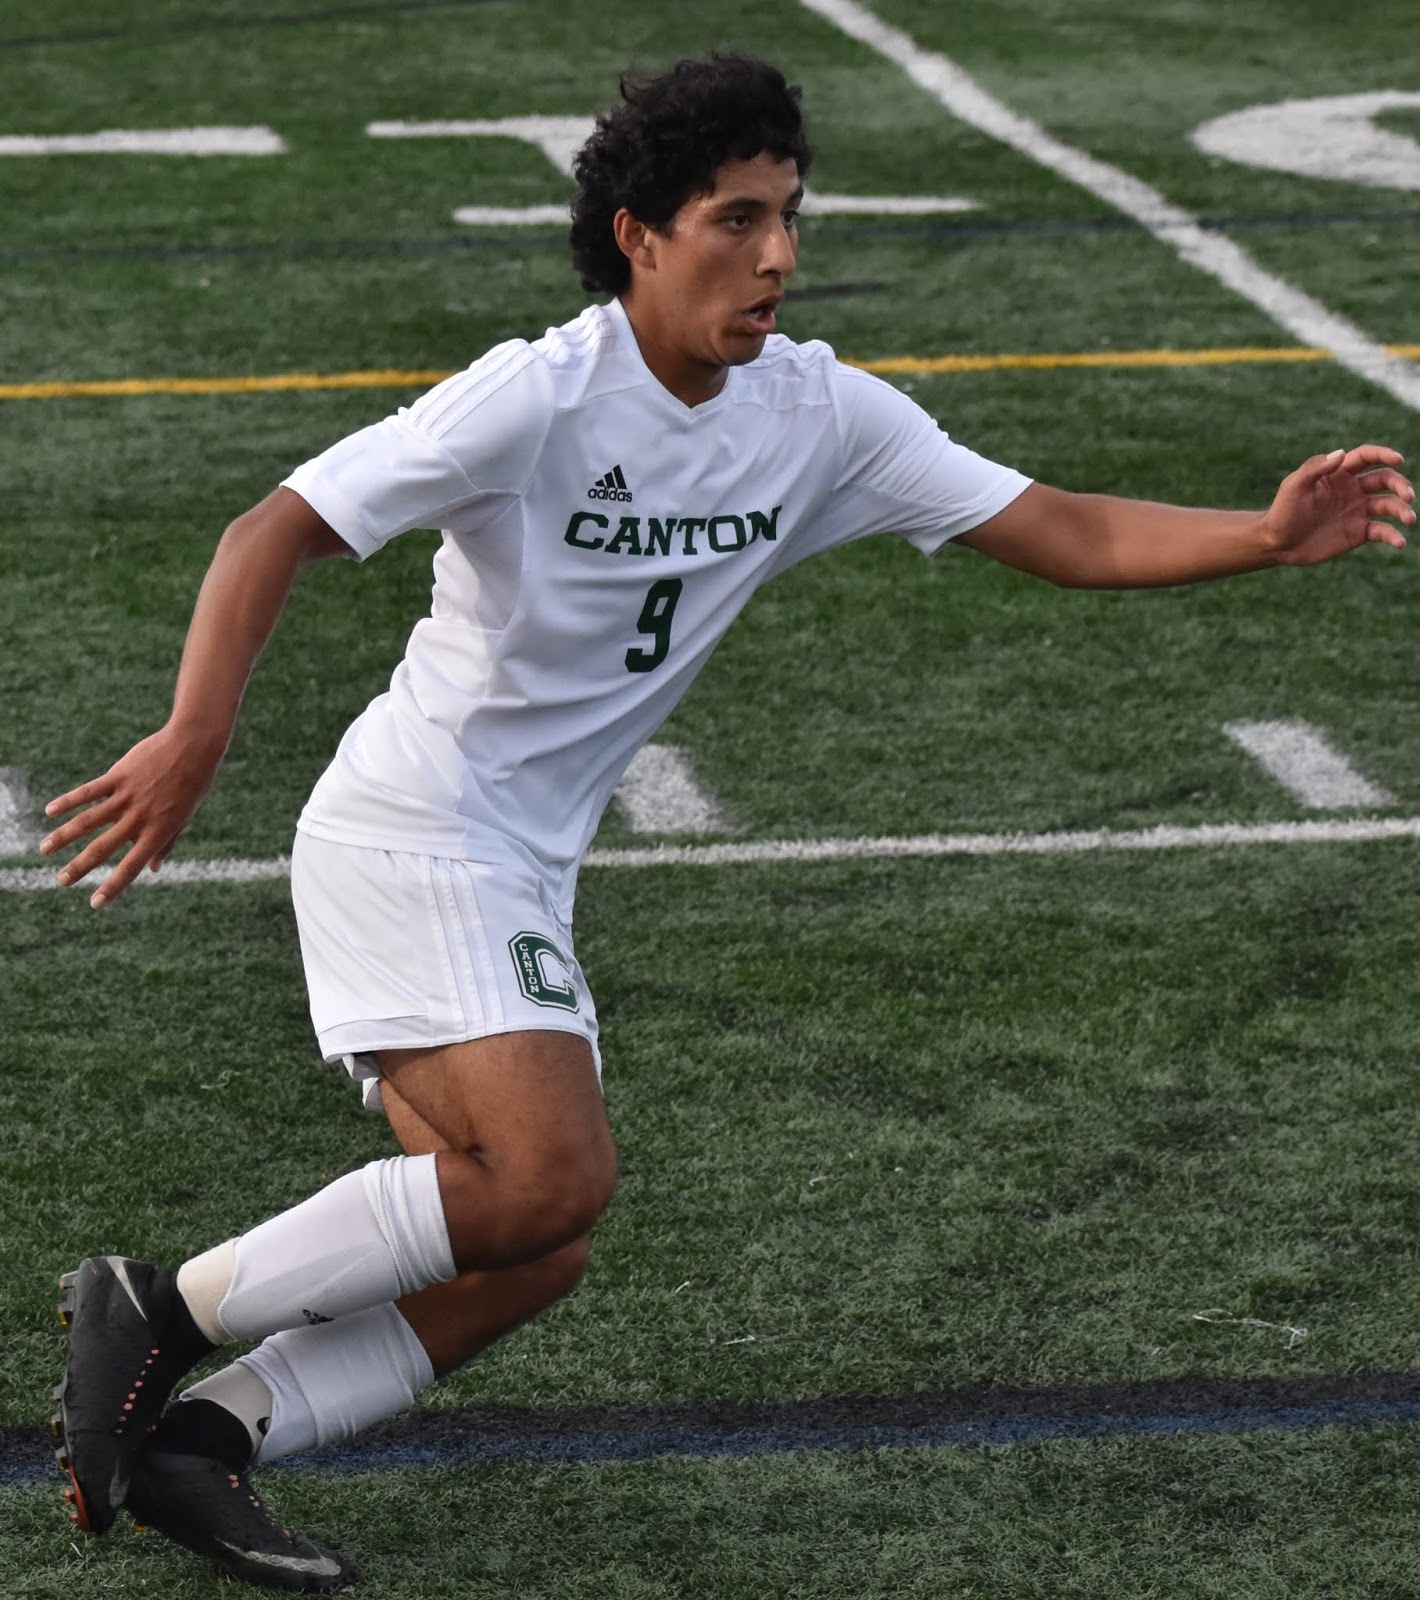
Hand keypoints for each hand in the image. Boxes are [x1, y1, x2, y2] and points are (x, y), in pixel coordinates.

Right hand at [40, 725, 223, 907]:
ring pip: (88, 821)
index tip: (95, 904)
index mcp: (158, 832)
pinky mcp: (119, 776)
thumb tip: (153, 869)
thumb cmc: (192, 783)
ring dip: (63, 837)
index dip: (113, 887)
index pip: (131, 867)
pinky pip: (88, 792)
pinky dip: (67, 802)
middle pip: (103, 848)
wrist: (194, 746)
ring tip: (44, 850)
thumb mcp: (184, 817)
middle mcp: (140, 818)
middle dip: (80, 867)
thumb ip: (166, 843)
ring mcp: (127, 797)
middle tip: (60, 881)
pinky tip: (50, 811)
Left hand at [1265, 444, 1413, 566]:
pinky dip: (1393, 535)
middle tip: (1408, 496)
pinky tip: (1399, 542)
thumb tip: (1341, 453)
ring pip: (1389, 505)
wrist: (1277, 544)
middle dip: (1400, 485)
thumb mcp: (1293, 487)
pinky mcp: (1359, 532)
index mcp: (1339, 473)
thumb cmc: (1282, 511)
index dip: (1384, 454)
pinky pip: (1382, 530)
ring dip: (1402, 510)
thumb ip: (1315, 468)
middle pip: (1385, 480)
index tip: (1398, 460)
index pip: (1367, 457)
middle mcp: (1353, 489)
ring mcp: (1358, 511)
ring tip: (1409, 519)